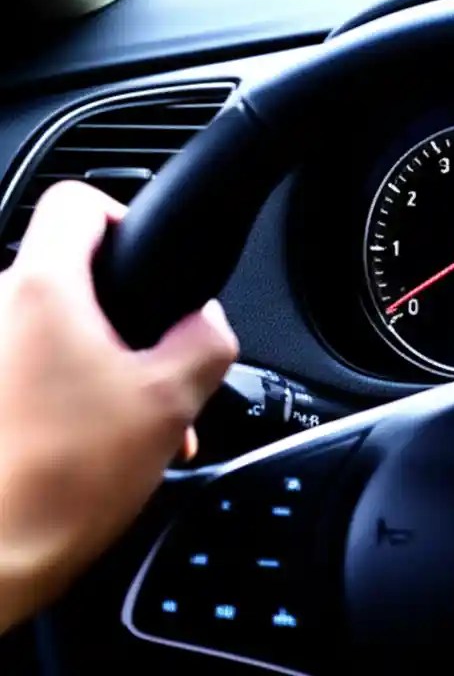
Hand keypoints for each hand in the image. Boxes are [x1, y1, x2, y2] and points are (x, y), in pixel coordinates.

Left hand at [0, 181, 236, 630]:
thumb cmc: (65, 477)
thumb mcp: (172, 399)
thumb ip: (206, 339)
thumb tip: (207, 322)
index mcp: (41, 289)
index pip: (79, 202)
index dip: (125, 220)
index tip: (149, 264)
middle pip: (68, 276)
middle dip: (121, 322)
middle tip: (154, 374)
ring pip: (46, 330)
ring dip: (92, 365)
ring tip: (129, 424)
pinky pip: (20, 368)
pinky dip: (57, 392)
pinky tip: (91, 444)